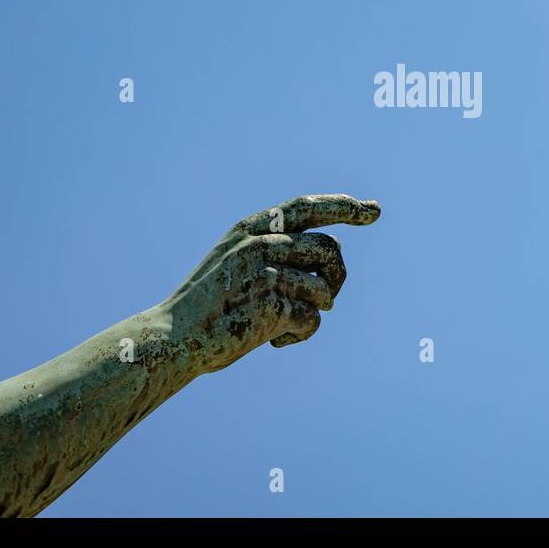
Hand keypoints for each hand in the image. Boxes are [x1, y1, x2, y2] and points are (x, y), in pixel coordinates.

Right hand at [167, 194, 380, 372]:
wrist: (174, 337)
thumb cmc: (210, 306)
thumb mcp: (236, 264)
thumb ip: (276, 255)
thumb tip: (330, 274)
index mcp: (251, 228)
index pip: (307, 207)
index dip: (343, 207)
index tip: (374, 211)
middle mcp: (260, 243)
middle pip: (329, 251)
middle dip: (335, 279)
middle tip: (323, 301)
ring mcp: (266, 272)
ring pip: (325, 289)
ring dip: (314, 311)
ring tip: (285, 323)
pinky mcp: (272, 304)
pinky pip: (313, 320)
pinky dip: (300, 335)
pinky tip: (275, 340)